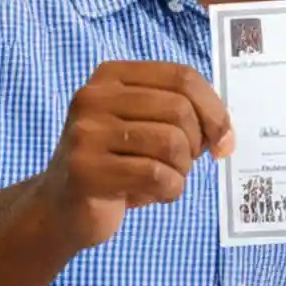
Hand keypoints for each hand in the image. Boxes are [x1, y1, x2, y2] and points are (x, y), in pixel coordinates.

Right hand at [36, 61, 233, 250]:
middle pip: (179, 109)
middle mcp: (94, 97)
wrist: (59, 209)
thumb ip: (183, 116)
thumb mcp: (144, 126)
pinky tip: (154, 195)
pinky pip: (156, 175)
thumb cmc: (114, 164)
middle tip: (183, 162)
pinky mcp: (86, 171)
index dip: (213, 108)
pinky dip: (169, 190)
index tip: (222, 138)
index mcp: (111, 76)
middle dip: (196, 143)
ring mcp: (86, 133)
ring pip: (171, 143)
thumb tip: (226, 134)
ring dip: (181, 169)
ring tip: (165, 178)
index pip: (181, 76)